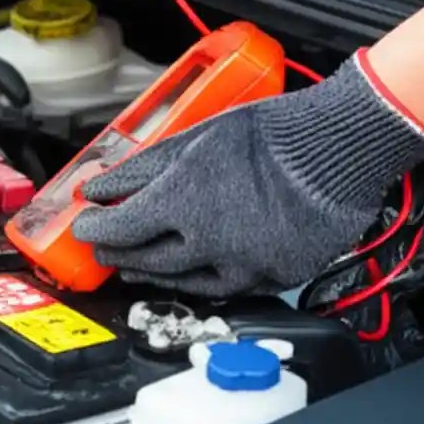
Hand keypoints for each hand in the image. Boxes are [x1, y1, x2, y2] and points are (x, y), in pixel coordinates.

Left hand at [70, 49, 423, 297]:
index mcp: (184, 201)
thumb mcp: (196, 138)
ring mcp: (244, 265)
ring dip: (155, 275)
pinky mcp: (274, 277)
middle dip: (121, 254)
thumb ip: (144, 167)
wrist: (337, 151)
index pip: (122, 228)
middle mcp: (209, 241)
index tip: (85, 228)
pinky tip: (190, 274)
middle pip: (149, 260)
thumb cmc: (270, 135)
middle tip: (106, 250)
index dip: (97, 231)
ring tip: (139, 266)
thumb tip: (102, 185)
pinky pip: (229, 288)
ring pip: (186, 283)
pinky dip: (202, 281)